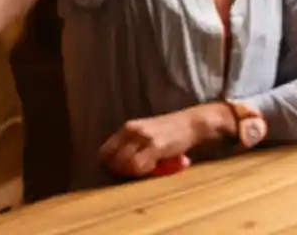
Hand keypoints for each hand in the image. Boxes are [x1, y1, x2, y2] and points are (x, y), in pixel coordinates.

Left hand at [99, 103, 231, 177]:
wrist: (191, 123)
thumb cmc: (169, 130)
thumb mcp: (145, 131)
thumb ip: (131, 143)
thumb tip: (115, 165)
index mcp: (128, 127)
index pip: (105, 150)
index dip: (109, 164)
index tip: (117, 171)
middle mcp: (133, 130)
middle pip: (114, 159)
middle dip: (120, 170)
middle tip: (133, 173)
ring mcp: (144, 138)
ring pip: (126, 164)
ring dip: (133, 171)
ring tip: (146, 168)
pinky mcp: (156, 146)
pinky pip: (140, 165)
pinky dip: (144, 171)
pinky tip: (154, 166)